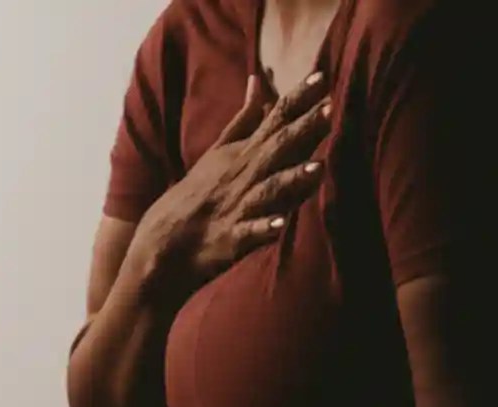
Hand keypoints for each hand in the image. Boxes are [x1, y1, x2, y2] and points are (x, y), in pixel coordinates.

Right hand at [133, 72, 332, 299]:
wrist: (166, 239)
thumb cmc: (200, 191)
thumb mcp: (220, 150)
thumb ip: (245, 118)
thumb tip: (258, 81)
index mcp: (245, 153)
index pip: (275, 119)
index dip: (298, 99)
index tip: (322, 76)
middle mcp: (244, 174)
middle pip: (278, 148)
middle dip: (304, 129)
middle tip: (331, 109)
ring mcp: (239, 206)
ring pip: (269, 189)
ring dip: (293, 178)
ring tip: (318, 168)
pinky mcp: (232, 238)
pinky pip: (249, 232)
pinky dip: (263, 228)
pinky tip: (279, 225)